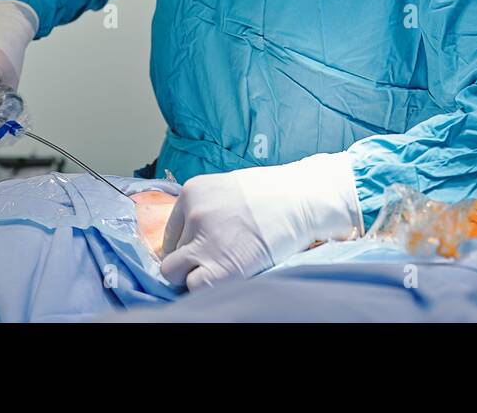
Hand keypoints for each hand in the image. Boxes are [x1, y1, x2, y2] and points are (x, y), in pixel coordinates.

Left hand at [159, 153, 361, 289]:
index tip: (204, 250)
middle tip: (214, 260)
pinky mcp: (220, 268)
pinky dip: (206, 287)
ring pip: (174, 272)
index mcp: (192, 192)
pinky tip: (227, 278)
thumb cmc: (275, 194)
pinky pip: (195, 287)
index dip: (187, 245)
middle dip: (188, 260)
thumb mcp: (229, 189)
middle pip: (171, 252)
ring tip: (219, 270)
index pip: (172, 231)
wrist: (305, 199)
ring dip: (193, 275)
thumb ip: (207, 210)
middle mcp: (193, 215)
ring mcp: (204, 241)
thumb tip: (193, 239)